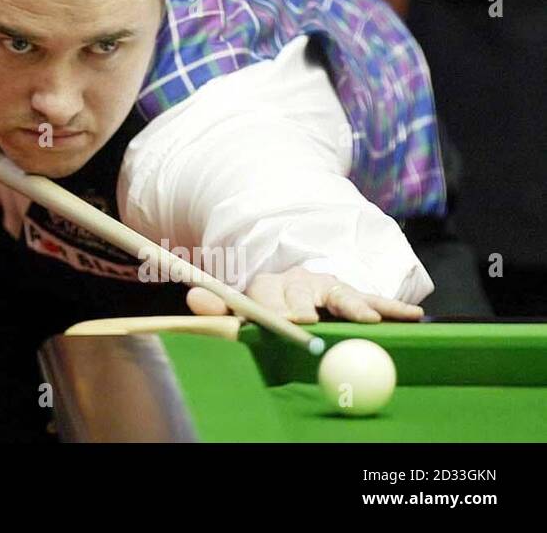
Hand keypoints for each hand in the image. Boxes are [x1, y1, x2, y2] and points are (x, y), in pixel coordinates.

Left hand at [186, 266, 424, 322]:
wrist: (297, 287)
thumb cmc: (269, 308)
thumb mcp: (242, 311)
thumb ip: (220, 311)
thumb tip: (192, 299)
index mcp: (268, 287)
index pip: (266, 293)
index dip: (274, 306)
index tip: (287, 319)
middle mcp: (298, 282)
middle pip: (303, 291)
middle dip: (306, 305)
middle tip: (312, 319)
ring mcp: (329, 287)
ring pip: (342, 294)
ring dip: (354, 306)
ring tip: (368, 321)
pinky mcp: (354, 295)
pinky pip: (374, 300)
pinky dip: (392, 307)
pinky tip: (411, 316)